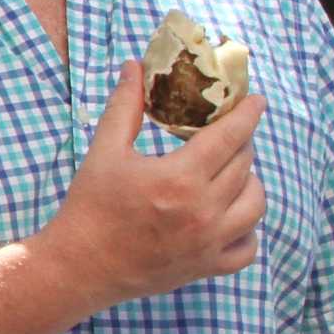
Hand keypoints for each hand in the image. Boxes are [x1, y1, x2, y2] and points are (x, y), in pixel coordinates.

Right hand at [43, 62, 268, 310]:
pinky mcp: (206, 267)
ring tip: (232, 173)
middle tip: (230, 134)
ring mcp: (208, 243)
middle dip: (242, 143)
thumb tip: (134, 67)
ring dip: (250, 183)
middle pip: (245, 166)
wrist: (77, 266)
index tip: (256, 100)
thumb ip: (125, 108)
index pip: (230, 137)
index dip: (248, 114)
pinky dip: (248, 229)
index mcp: (179, 179)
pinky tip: (231, 216)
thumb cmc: (89, 207)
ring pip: (256, 205)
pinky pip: (248, 247)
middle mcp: (203, 211)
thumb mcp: (104, 152)